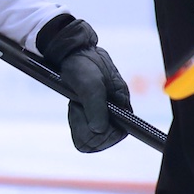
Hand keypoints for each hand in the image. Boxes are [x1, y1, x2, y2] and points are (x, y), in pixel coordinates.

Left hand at [38, 18, 131, 152]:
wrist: (71, 54)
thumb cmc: (83, 65)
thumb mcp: (89, 83)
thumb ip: (95, 106)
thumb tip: (99, 131)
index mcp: (122, 105)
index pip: (117, 134)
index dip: (100, 133)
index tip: (87, 118)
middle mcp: (115, 114)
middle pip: (101, 139)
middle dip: (85, 124)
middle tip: (78, 104)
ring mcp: (102, 115)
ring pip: (90, 138)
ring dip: (79, 122)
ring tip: (76, 104)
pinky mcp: (91, 116)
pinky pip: (82, 132)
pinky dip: (75, 121)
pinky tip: (74, 107)